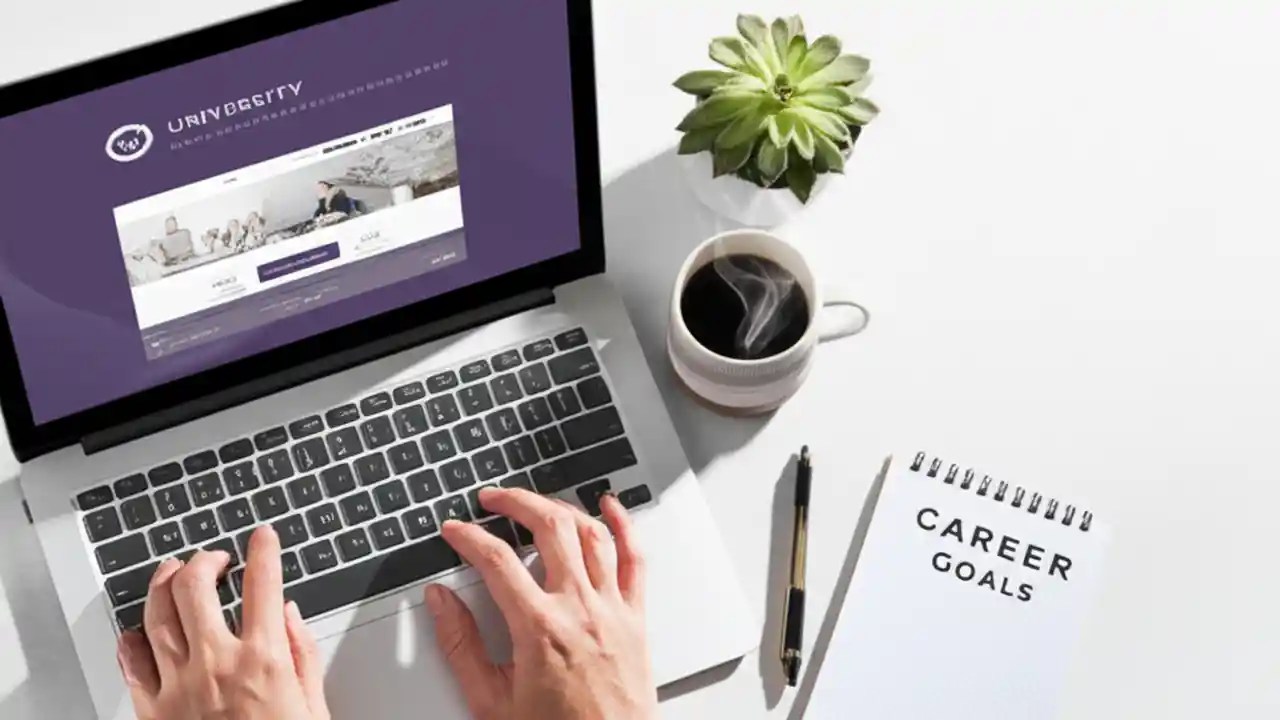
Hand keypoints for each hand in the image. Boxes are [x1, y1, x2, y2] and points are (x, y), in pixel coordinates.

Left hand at [116, 526, 329, 719]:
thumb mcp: (314, 708)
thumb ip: (302, 655)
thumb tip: (289, 616)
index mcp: (263, 661)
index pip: (263, 582)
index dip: (263, 549)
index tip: (263, 536)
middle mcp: (216, 665)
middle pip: (195, 586)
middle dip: (205, 560)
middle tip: (215, 558)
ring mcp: (178, 687)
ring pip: (156, 614)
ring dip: (163, 583)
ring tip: (173, 572)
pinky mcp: (152, 711)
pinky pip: (131, 661)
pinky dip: (133, 637)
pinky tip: (140, 628)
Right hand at [427, 487, 657, 719]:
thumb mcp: (491, 702)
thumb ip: (461, 646)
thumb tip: (441, 601)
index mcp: (540, 630)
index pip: (496, 561)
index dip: (469, 537)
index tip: (455, 530)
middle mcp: (580, 610)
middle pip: (549, 528)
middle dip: (515, 502)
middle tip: (492, 500)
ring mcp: (612, 610)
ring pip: (590, 533)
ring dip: (560, 507)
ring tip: (535, 501)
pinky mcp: (636, 617)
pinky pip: (634, 558)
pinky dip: (623, 524)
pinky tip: (609, 506)